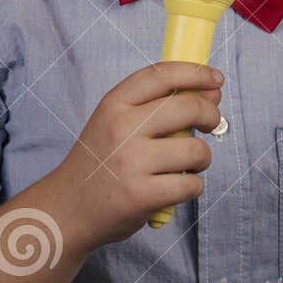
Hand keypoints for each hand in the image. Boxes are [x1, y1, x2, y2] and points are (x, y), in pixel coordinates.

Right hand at [47, 60, 223, 248]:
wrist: (66, 210)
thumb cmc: (101, 163)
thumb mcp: (114, 122)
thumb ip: (156, 105)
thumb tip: (212, 91)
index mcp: (114, 104)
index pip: (162, 74)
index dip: (196, 72)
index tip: (216, 79)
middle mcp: (121, 128)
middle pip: (189, 107)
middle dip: (211, 115)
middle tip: (211, 124)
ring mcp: (131, 162)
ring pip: (196, 149)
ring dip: (202, 157)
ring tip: (189, 164)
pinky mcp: (141, 195)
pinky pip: (191, 184)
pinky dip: (193, 186)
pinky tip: (177, 187)